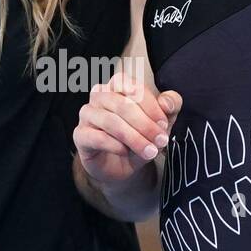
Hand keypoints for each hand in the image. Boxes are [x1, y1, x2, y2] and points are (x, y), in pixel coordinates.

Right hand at [74, 68, 181, 188]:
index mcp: (119, 85)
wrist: (123, 165)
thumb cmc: (140, 136)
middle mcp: (99, 95)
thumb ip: (170, 108)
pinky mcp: (80, 135)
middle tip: (160, 141)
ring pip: (110, 121)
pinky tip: (126, 152)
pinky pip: (96, 137)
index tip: (164, 124)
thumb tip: (167, 103)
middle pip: (121, 104)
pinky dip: (115, 145)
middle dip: (145, 124)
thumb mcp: (161, 123)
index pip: (133, 87)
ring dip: (134, 137)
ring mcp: (87, 114)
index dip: (151, 106)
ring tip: (150, 151)